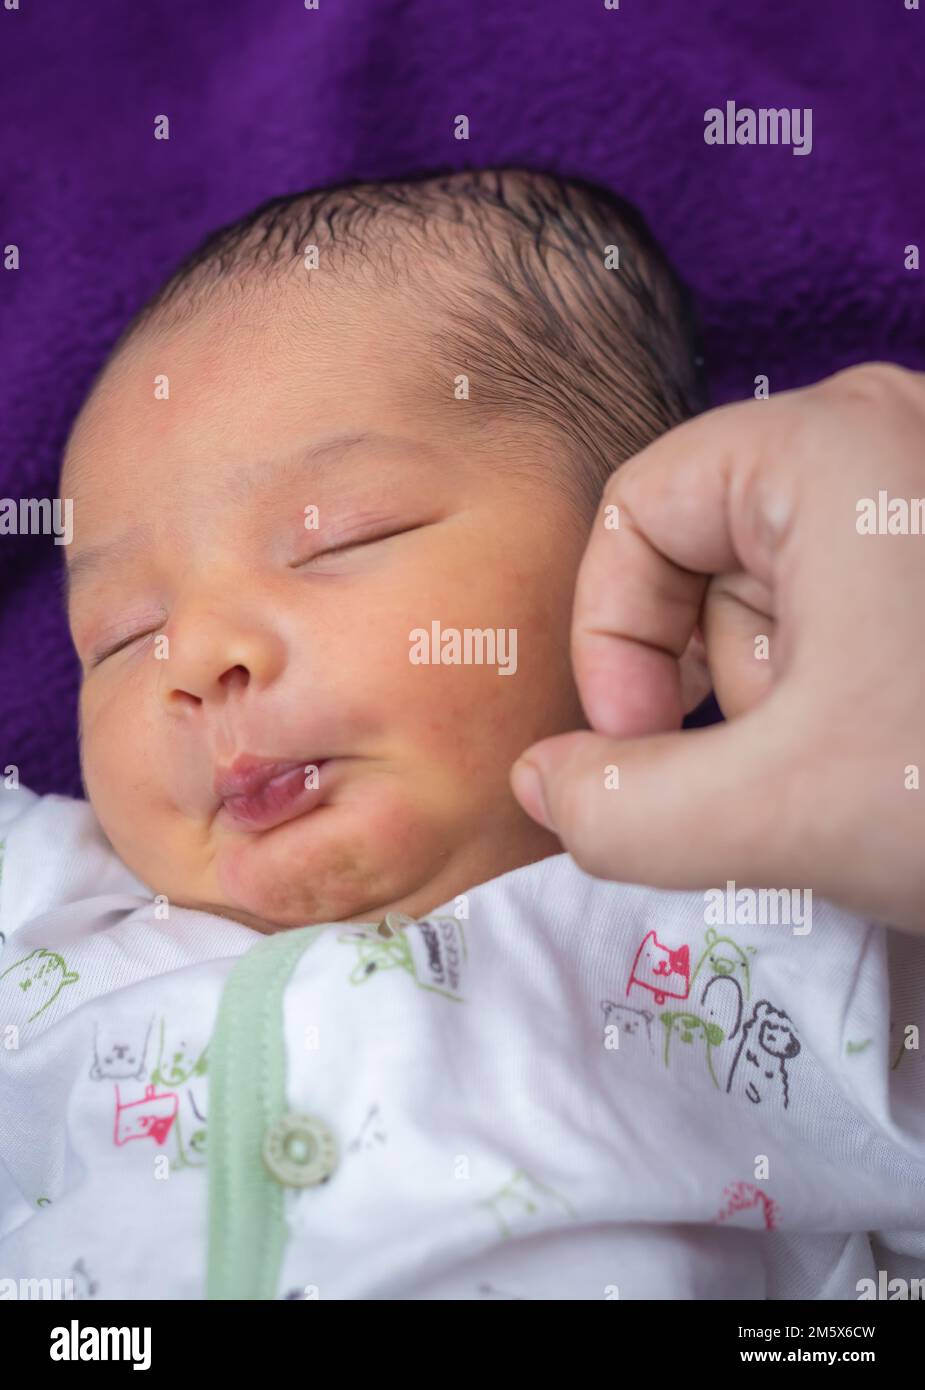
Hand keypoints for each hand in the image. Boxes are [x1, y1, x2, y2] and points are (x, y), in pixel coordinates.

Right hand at [510, 364, 924, 931]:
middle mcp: (885, 437)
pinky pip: (845, 620)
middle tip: (790, 768)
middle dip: (720, 687)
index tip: (643, 750)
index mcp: (828, 444)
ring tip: (871, 766)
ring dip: (786, 709)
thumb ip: (623, 813)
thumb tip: (539, 783)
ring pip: (779, 603)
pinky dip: (841, 705)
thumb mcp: (784, 812)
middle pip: (706, 561)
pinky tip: (896, 756)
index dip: (612, 637)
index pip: (639, 512)